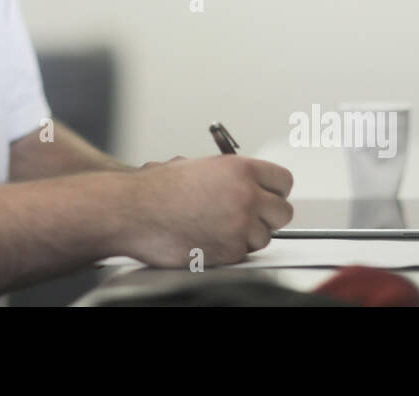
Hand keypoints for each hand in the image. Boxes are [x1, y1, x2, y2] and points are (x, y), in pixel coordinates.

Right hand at [121, 155, 293, 267]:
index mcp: (240, 169)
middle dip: (267, 216)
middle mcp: (245, 195)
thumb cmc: (157, 188)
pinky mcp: (230, 250)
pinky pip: (244, 253)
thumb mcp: (199, 165)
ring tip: (219, 227)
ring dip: (247, 235)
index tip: (267, 196)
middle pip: (282, 212)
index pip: (283, 181)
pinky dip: (230, 250)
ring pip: (265, 236)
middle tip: (248, 216)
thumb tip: (250, 184)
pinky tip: (209, 238)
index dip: (274, 191)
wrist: (134, 210)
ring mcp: (240, 225)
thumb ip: (231, 174)